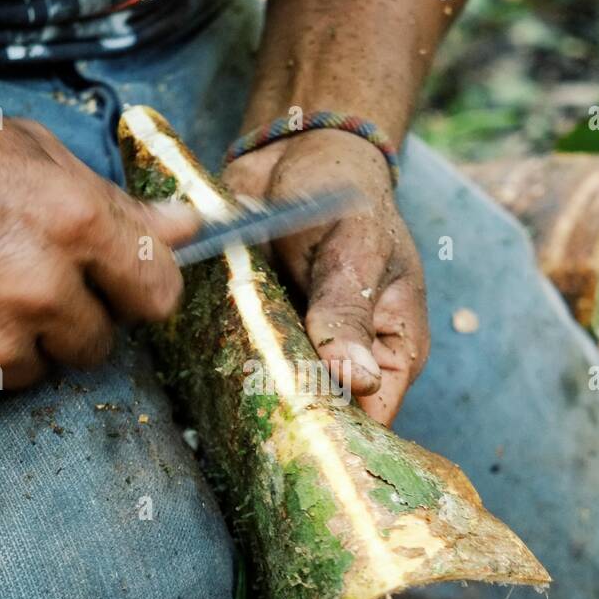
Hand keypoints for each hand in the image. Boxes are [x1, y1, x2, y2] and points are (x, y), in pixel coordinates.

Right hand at [0, 103, 195, 413]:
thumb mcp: (29, 156)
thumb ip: (115, 204)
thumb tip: (189, 229)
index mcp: (74, 224)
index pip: (159, 295)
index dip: (135, 292)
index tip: (113, 288)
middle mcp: (39, 290)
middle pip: (98, 344)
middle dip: (67, 320)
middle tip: (10, 282)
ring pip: (37, 373)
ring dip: (12, 347)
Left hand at [223, 130, 427, 425]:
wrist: (295, 153)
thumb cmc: (344, 194)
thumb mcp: (354, 250)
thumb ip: (349, 312)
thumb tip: (359, 380)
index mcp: (394, 349)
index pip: (374, 420)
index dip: (341, 439)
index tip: (299, 445)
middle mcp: (350, 358)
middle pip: (323, 415)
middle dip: (288, 418)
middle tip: (251, 418)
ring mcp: (304, 349)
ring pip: (278, 394)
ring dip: (250, 391)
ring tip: (224, 390)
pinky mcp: (263, 333)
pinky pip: (242, 364)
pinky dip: (224, 363)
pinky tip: (205, 364)